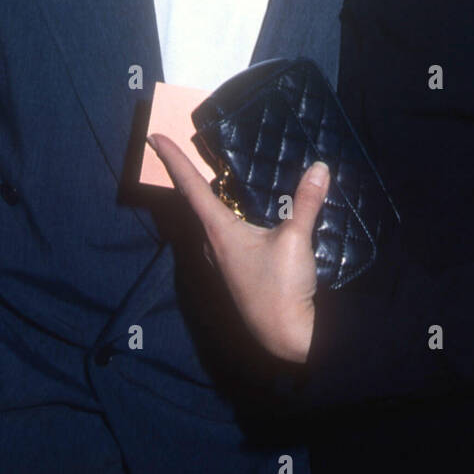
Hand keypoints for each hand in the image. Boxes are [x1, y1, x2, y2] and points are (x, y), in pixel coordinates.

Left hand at [147, 135, 327, 362]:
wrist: (285, 336)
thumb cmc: (281, 288)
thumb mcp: (296, 240)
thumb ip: (306, 202)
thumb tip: (319, 168)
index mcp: (219, 231)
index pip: (190, 186)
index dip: (173, 160)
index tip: (154, 137)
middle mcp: (214, 244)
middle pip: (194, 201)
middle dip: (187, 175)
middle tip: (180, 150)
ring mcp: (223, 260)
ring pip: (209, 219)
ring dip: (207, 196)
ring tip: (214, 175)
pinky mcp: (236, 270)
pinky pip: (224, 232)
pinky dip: (225, 214)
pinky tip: (244, 213)